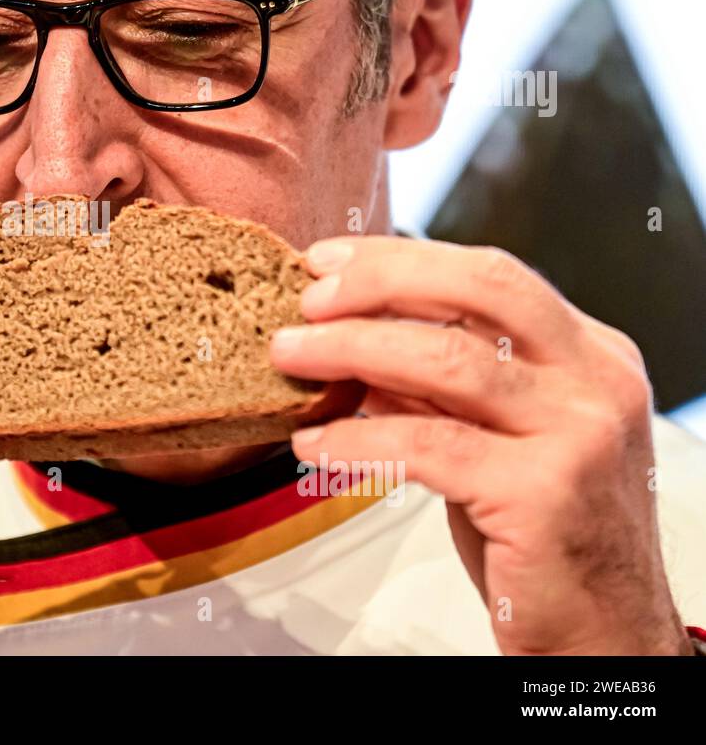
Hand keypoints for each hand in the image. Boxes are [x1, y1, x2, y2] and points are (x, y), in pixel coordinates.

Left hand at [270, 236, 692, 655]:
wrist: (601, 632)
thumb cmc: (541, 535)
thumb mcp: (493, 437)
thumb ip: (438, 385)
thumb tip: (352, 336)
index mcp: (588, 353)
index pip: (489, 276)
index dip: (400, 261)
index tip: (329, 262)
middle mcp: (595, 381)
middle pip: (479, 290)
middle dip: (379, 282)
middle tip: (307, 298)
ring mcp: (578, 433)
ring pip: (445, 361)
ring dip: (351, 351)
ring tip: (291, 357)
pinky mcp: (544, 492)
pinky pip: (427, 447)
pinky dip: (357, 440)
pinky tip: (313, 444)